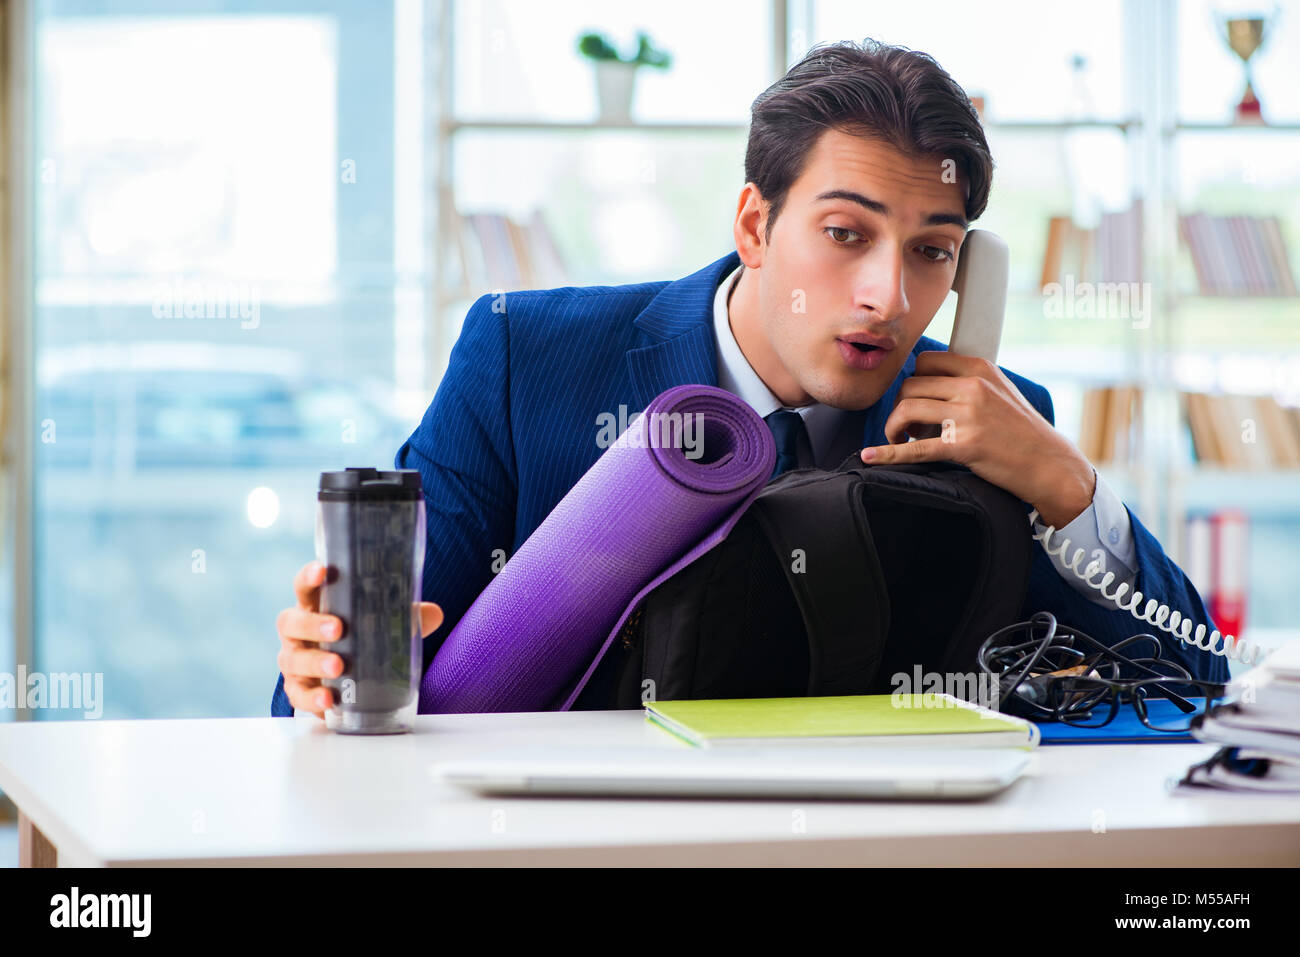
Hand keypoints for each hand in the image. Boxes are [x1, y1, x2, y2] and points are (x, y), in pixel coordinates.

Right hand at [276, 561, 443, 718]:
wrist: (346, 678)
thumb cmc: (359, 638)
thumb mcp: (382, 623)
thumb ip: (407, 617)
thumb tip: (434, 614)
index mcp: (315, 607)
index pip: (306, 587)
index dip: (309, 577)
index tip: (322, 570)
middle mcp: (297, 632)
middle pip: (292, 623)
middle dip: (313, 624)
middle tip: (338, 628)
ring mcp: (294, 661)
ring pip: (293, 660)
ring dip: (315, 663)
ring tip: (337, 667)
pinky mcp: (298, 690)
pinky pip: (298, 696)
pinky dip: (312, 699)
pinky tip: (328, 701)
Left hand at [858, 351, 1096, 528]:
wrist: (1048, 463)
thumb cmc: (1021, 430)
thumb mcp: (998, 391)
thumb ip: (966, 381)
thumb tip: (925, 381)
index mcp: (979, 368)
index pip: (925, 362)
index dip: (913, 382)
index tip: (915, 400)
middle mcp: (972, 387)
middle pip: (910, 386)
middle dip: (901, 407)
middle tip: (908, 427)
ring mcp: (968, 416)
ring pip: (906, 410)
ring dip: (894, 428)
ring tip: (903, 440)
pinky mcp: (963, 446)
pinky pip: (914, 448)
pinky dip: (888, 454)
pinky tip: (871, 457)